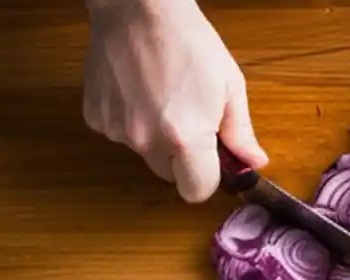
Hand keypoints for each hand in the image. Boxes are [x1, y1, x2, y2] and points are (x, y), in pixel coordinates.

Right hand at [82, 0, 266, 202]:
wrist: (138, 8)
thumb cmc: (189, 42)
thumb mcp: (229, 86)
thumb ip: (241, 132)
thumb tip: (253, 163)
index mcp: (185, 137)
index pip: (196, 191)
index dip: (207, 180)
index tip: (212, 162)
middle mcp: (146, 140)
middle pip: (170, 175)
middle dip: (183, 159)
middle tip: (191, 122)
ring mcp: (116, 129)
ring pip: (144, 154)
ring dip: (156, 138)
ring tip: (163, 98)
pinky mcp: (95, 117)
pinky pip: (120, 135)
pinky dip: (131, 122)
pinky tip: (139, 92)